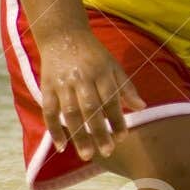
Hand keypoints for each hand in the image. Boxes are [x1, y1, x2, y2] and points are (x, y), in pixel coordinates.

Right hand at [39, 29, 145, 161]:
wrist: (63, 34)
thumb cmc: (93, 54)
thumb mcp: (112, 66)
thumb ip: (126, 87)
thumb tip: (142, 107)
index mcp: (101, 73)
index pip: (111, 100)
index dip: (117, 119)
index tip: (122, 137)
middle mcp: (82, 79)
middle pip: (90, 109)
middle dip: (99, 132)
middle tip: (107, 152)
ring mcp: (63, 84)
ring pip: (70, 113)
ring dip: (78, 135)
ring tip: (87, 155)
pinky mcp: (47, 87)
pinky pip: (49, 111)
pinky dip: (54, 129)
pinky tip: (62, 147)